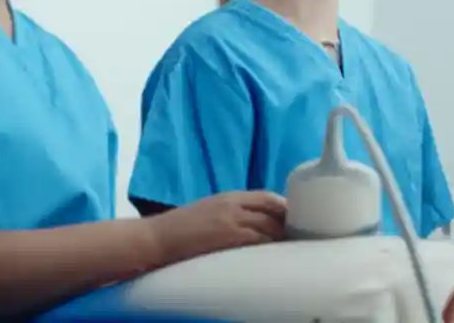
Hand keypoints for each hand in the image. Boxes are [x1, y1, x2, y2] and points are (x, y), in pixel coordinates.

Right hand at [147, 190, 286, 263]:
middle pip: (273, 210)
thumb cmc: (180, 229)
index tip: (296, 219)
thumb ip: (233, 213)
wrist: (155, 238)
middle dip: (288, 222)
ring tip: (290, 248)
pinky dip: (268, 246)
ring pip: (268, 226)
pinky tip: (274, 255)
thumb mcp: (210, 211)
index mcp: (229, 197)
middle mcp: (233, 205)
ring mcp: (230, 220)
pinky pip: (257, 240)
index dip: (285, 208)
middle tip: (299, 236)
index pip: (267, 197)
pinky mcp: (227, 237)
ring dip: (282, 237)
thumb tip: (258, 224)